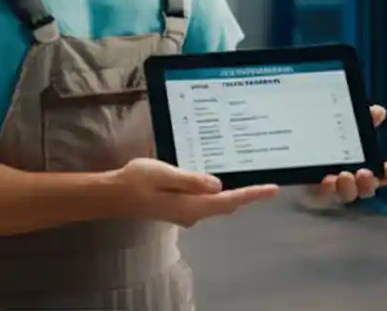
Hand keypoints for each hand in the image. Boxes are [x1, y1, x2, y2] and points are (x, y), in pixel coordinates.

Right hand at [112, 158, 278, 227]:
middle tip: (266, 182)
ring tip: (248, 175)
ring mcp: (185, 212)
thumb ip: (191, 180)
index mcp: (192, 205)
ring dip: (233, 192)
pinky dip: (217, 191)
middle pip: (227, 204)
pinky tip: (218, 178)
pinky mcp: (178, 207)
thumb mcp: (165, 174)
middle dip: (247, 194)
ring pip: (216, 203)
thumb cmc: (137, 181)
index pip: (229, 201)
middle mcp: (192, 213)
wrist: (114, 194)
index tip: (272, 189)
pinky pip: (205, 200)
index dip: (252, 194)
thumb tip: (219, 184)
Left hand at [309, 104, 386, 202]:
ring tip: (344, 175)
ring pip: (347, 194)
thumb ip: (364, 118)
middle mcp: (353, 178)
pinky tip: (326, 179)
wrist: (300, 137)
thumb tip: (379, 112)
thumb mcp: (347, 121)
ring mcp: (335, 185)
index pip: (383, 175)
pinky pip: (324, 194)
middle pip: (367, 189)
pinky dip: (327, 188)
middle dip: (368, 183)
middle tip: (364, 172)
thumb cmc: (330, 132)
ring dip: (349, 187)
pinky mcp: (316, 187)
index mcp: (364, 164)